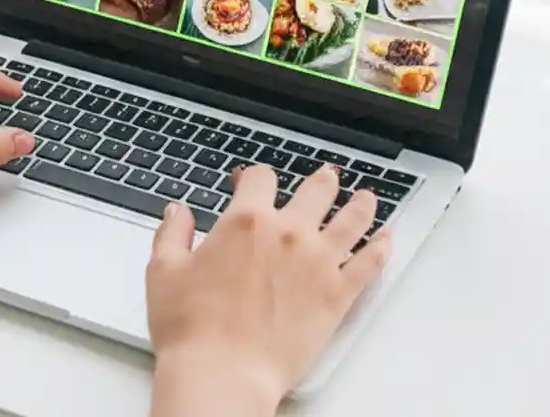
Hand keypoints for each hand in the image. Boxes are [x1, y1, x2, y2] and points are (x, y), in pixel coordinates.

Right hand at [146, 165, 391, 415]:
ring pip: (352, 220)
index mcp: (246, 221)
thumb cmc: (192, 328)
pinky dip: (381, 249)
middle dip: (321, 181)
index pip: (260, 178)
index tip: (252, 180)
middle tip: (326, 179)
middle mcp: (288, 233)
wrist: (222, 373)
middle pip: (317, 190)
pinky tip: (386, 240)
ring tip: (367, 198)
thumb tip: (178, 212)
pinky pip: (369, 264)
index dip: (254, 175)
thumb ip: (172, 233)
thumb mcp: (163, 271)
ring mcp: (318, 262)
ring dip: (361, 205)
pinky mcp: (337, 295)